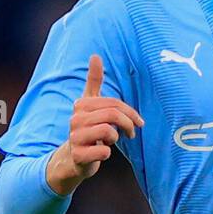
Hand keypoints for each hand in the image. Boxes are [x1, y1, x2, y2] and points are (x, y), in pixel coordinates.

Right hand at [48, 54, 143, 193]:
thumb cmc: (87, 128)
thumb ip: (94, 81)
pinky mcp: (78, 156)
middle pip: (113, 115)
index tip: (139, 122)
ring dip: (116, 138)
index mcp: (81, 105)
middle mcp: (75, 119)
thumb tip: (95, 55)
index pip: (114, 104)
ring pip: (108, 131)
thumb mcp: (90, 104)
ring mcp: (75, 138)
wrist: (73, 158)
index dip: (131, 113)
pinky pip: (103, 152)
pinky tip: (102, 153)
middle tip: (132, 133)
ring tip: (111, 141)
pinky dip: (107, 153)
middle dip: (128, 124)